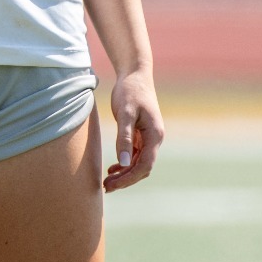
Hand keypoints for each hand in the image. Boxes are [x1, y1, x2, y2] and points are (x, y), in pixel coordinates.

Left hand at [103, 68, 162, 192]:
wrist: (135, 74)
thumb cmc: (130, 91)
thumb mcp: (125, 113)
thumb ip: (124, 138)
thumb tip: (124, 162)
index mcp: (155, 135)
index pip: (145, 166)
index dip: (128, 178)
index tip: (112, 185)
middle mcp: (155, 139)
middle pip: (142, 168)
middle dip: (125, 180)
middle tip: (106, 187)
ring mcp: (149, 138)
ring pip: (139, 163)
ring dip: (125, 174)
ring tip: (107, 181)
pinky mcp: (142, 134)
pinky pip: (136, 155)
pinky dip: (125, 164)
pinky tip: (113, 168)